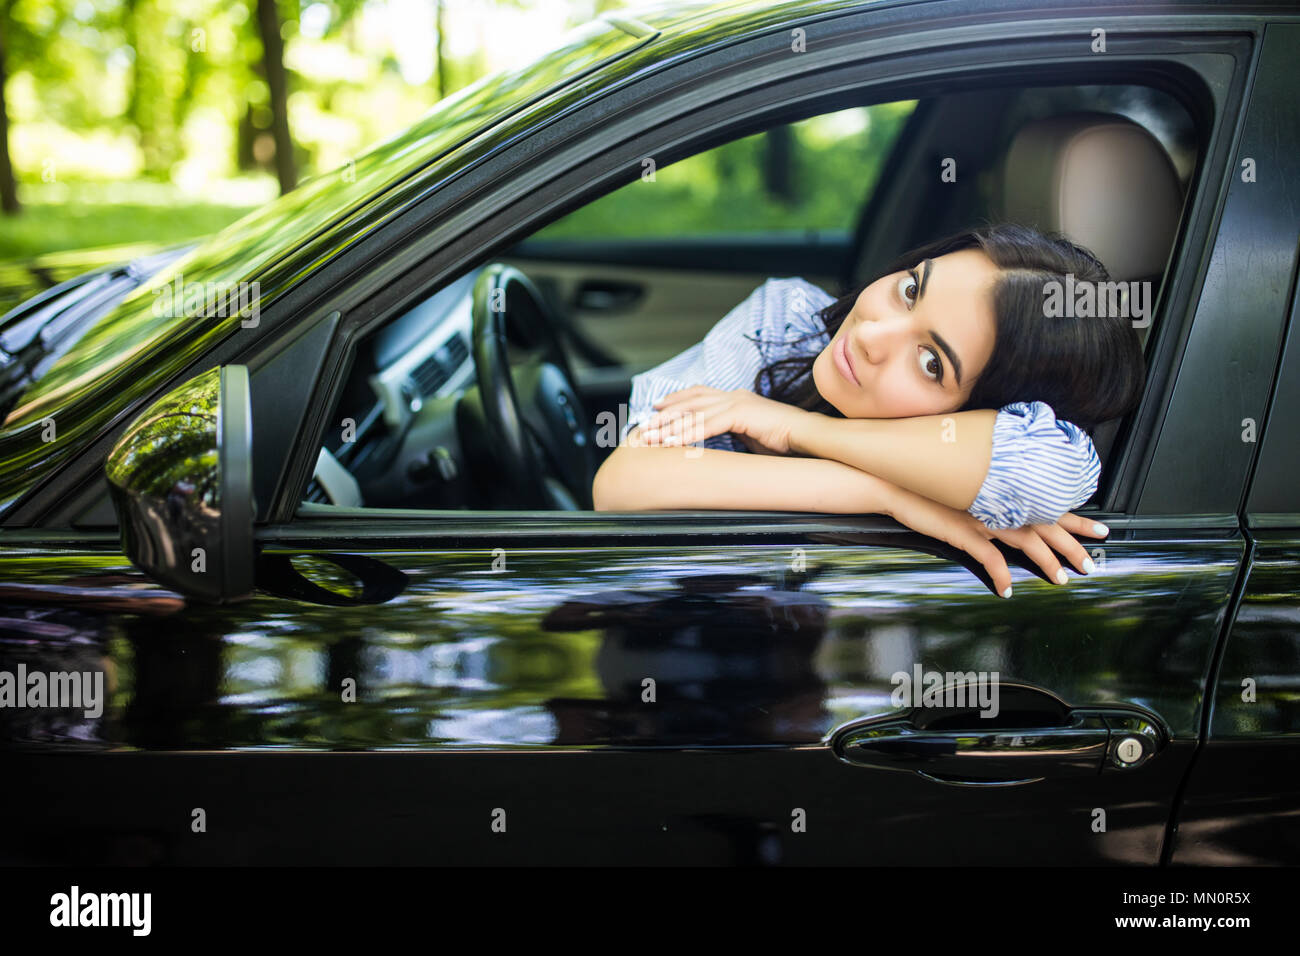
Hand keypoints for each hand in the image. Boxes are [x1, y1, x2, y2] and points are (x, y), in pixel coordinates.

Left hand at [639, 386, 809, 454]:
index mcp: (737, 399)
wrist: (811, 437)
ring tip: (651, 438)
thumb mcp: (753, 437)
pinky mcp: (742, 413)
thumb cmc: (787, 442)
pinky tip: (673, 443)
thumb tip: (718, 448)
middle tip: (644, 426)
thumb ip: (735, 436)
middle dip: (665, 415)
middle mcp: (734, 396)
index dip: (677, 401)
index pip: (700, 395)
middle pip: (691, 402)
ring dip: (670, 427)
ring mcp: (737, 403)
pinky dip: (688, 434)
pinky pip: (707, 424)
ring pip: (694, 414)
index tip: (657, 409)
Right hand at [885, 484, 1107, 596]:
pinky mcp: (964, 532)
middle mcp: (1001, 503)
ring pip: (1027, 541)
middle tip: (1091, 564)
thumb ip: (991, 496)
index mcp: (1005, 492)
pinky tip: (1007, 590)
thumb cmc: (931, 483)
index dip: (1077, 520)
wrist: (899, 482)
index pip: (1049, 506)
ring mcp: (984, 518)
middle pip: (1047, 526)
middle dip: (1073, 546)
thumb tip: (1009, 507)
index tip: (1100, 530)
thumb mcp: (968, 486)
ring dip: (1047, 562)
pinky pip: (990, 558)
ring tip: (1062, 580)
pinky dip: (1001, 575)